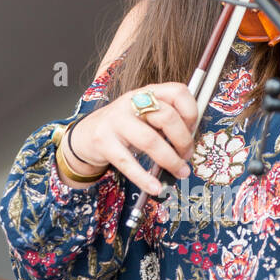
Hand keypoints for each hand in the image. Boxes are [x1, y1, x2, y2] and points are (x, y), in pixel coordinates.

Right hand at [67, 83, 198, 195]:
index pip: (178, 92)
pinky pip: (128, 162)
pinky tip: (155, 187)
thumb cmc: (124, 127)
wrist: (86, 135)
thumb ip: (166, 123)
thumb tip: (190, 144)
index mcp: (147, 92)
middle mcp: (132, 102)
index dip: (191, 113)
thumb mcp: (145, 116)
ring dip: (170, 160)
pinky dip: (144, 179)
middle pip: (167, 117)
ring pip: (150, 140)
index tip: (192, 131)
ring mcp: (116, 120)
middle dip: (183, 141)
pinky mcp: (104, 141)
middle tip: (186, 156)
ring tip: (178, 171)